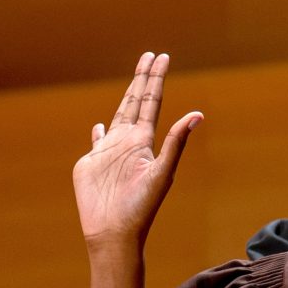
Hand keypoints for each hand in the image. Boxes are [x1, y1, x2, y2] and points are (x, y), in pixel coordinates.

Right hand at [74, 52, 202, 253]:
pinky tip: (98, 125)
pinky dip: (97, 132)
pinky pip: (95, 142)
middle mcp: (128, 142)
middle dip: (142, 79)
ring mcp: (108, 152)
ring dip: (125, 97)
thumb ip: (175, 142)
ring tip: (133, 81)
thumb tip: (197, 114)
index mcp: (144, 141)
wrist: (113, 232)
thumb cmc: (141, 207)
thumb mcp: (161, 172)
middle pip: (136, 102)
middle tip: (150, 55)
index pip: (151, 102)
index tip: (161, 56)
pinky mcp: (90, 163)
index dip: (155, 78)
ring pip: (118, 116)